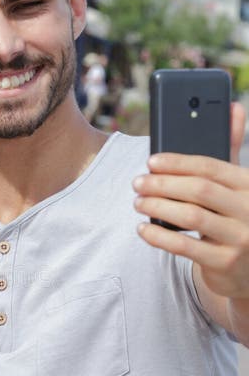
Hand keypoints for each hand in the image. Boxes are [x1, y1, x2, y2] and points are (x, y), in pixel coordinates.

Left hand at [133, 102, 248, 299]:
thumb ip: (232, 148)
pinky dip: (159, 236)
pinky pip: (184, 247)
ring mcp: (241, 238)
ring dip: (158, 207)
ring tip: (138, 202)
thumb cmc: (236, 217)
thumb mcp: (238, 186)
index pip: (211, 167)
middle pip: (199, 190)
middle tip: (137, 183)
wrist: (248, 269)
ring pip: (191, 217)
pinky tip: (143, 229)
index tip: (151, 161)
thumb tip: (232, 106)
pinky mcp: (226, 263)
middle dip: (163, 184)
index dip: (178, 163)